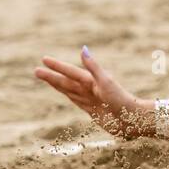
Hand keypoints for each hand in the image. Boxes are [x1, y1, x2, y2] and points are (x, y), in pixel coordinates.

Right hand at [34, 46, 149, 139]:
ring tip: (44, 77)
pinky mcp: (92, 110)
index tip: (44, 59)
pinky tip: (63, 91)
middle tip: (36, 70)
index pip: (71, 72)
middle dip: (51, 76)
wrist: (132, 120)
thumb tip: (83, 49)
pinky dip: (67, 95)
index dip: (57, 67)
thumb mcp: (106, 81)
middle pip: (66, 81)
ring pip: (68, 90)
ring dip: (56, 84)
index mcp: (92, 81)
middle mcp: (90, 89)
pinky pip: (75, 100)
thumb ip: (93, 67)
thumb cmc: (121, 99)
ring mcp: (90, 99)